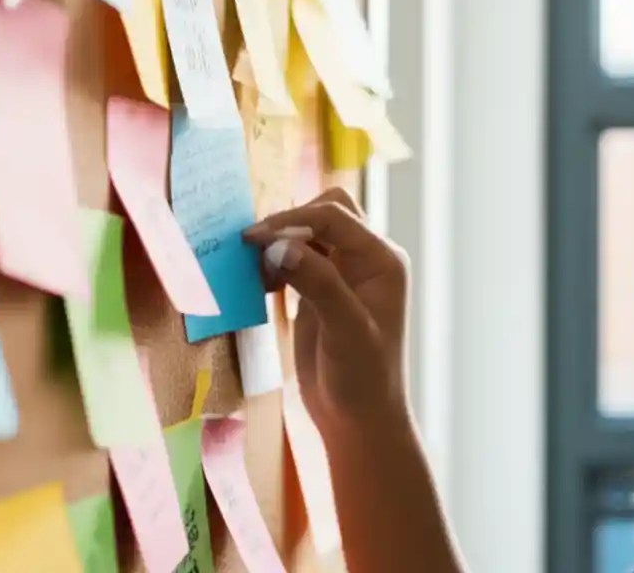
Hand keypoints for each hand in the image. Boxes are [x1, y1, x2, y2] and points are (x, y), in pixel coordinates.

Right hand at [243, 188, 410, 440]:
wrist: (359, 419)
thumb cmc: (363, 379)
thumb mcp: (345, 330)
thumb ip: (318, 283)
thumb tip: (280, 244)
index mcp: (382, 260)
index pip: (335, 217)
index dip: (292, 220)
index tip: (253, 238)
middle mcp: (367, 260)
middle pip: (325, 213)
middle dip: (288, 223)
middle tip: (251, 248)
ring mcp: (345, 274)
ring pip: (309, 234)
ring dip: (280, 243)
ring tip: (253, 269)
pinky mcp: (323, 290)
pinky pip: (297, 259)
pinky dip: (276, 263)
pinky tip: (260, 284)